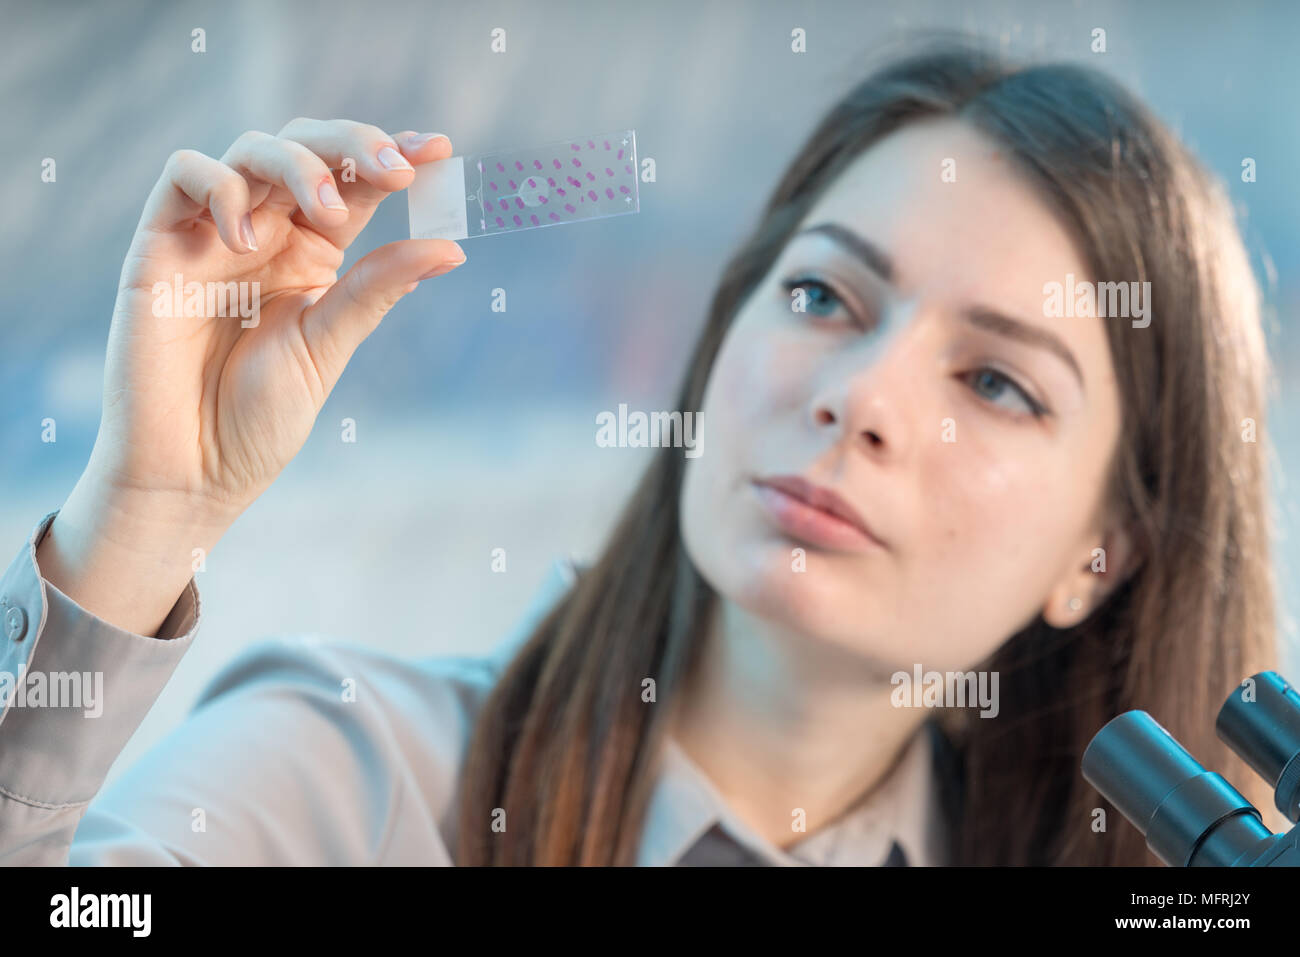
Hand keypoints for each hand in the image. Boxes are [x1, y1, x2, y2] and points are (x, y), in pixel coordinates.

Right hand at [40, 119, 463, 635]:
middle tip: (394, 169)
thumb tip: (453, 247)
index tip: (440, 148)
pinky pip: (182, 175)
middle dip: (353, 145)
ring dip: (298, 164)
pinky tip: (248, 236)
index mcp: (313, 255)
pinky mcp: (160, 244)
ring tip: (326, 211)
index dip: (393, 155)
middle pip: (307, 149)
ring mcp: (212, 234)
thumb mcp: (329, 344)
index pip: (356, 185)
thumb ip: (377, 288)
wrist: (191, 470)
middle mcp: (266, 233)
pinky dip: (219, 186)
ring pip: (251, 150)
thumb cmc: (259, 418)